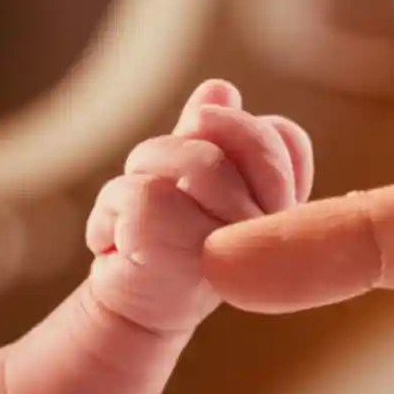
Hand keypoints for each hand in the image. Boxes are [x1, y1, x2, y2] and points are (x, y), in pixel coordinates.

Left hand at [86, 80, 313, 334]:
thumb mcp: (186, 173)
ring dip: (140, 172)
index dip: (233, 131)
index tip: (196, 173)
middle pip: (236, 134)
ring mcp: (237, 244)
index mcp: (282, 203)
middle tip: (149, 179)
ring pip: (192, 160)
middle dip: (175, 144)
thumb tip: (220, 88)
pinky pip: (146, 195)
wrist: (131, 305)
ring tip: (129, 210)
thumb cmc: (163, 239)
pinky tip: (112, 241)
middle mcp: (271, 226)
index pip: (281, 137)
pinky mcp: (192, 258)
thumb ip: (209, 132)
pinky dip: (111, 208)